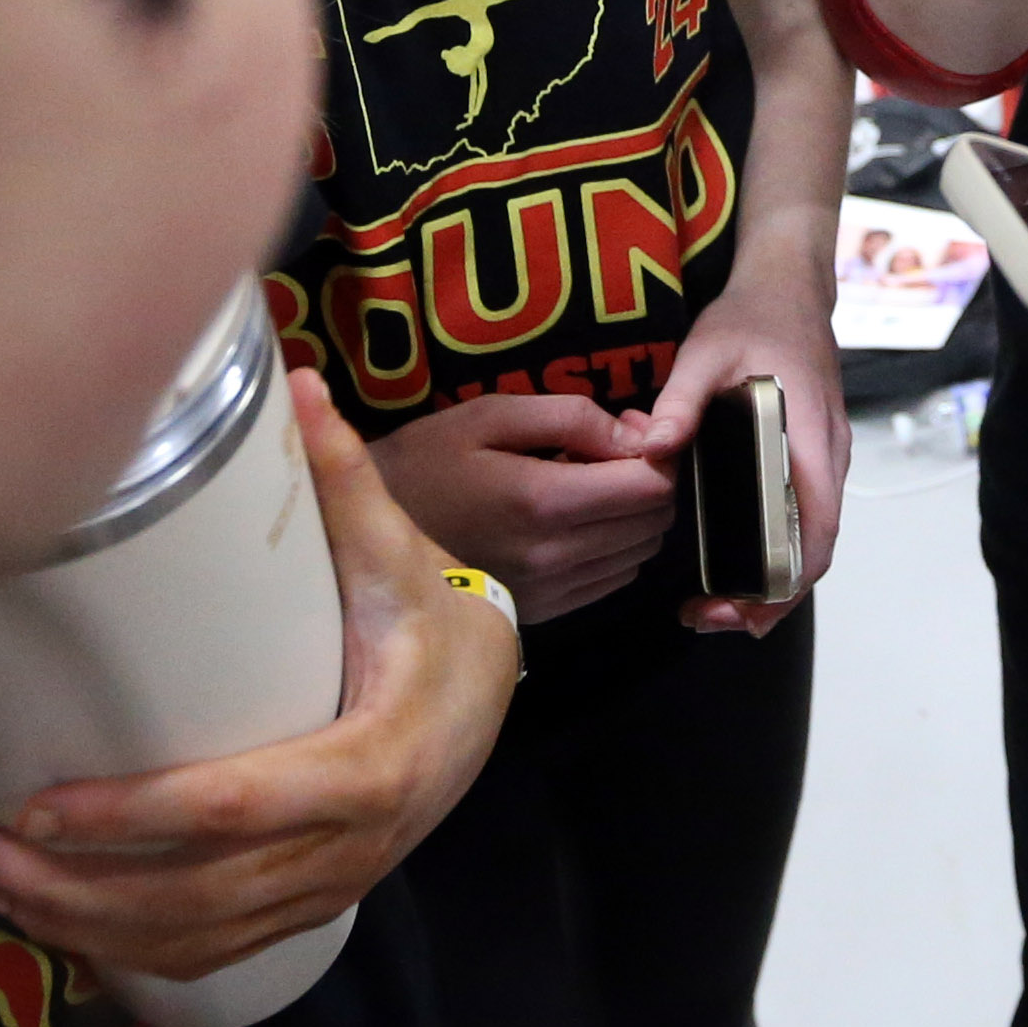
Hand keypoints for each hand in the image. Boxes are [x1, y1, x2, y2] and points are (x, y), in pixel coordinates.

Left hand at [0, 372, 522, 983]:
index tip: (32, 805)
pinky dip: (136, 956)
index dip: (130, 818)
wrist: (492, 696)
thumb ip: (344, 480)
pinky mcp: (313, 906)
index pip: (232, 808)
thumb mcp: (397, 553)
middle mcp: (351, 846)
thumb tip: (295, 380)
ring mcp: (332, 887)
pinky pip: (218, 954)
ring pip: (199, 938)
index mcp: (370, 764)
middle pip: (199, 896)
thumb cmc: (430, 619)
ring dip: (88, 928)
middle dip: (79, 889)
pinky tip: (64, 932)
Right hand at [367, 387, 677, 620]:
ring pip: (639, 553)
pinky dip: (612, 547)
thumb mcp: (492, 414)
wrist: (368, 528)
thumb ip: (573, 418)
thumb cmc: (428, 459)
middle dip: (649, 481)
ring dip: (631, 516)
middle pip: (654, 522)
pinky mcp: (542, 612)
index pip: (651, 487)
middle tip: (609, 451)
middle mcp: (555, 557)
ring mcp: (550, 592)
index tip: (629, 430)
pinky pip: (611, 579)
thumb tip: (638, 437)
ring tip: (587, 486)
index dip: (659, 453)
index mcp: (544, 502)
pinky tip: (573, 523)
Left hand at [623, 277, 847, 634]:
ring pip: (811, 541)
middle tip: (707, 617)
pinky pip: (803, 520)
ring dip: (771, 581)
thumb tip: (650, 449)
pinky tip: (733, 565)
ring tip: (713, 604)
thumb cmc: (753, 318)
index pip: (816, 531)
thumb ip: (681, 398)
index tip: (736, 611)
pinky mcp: (812, 461)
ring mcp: (825, 463)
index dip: (784, 584)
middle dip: (769, 598)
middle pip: (815, 551)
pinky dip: (774, 555)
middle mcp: (829, 460)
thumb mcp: (707, 349)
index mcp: (811, 439)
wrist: (789, 290)